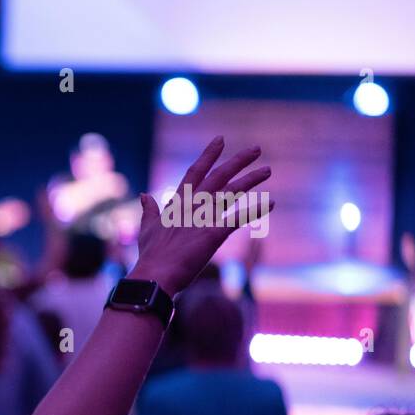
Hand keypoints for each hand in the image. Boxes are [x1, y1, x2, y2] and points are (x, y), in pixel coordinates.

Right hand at [131, 136, 271, 296]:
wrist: (155, 274)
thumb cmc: (150, 255)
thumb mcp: (147, 228)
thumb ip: (148, 210)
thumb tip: (144, 195)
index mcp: (177, 203)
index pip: (195, 172)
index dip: (208, 156)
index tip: (220, 140)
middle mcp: (192, 205)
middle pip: (219, 176)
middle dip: (238, 161)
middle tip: (256, 149)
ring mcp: (203, 218)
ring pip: (231, 192)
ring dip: (251, 180)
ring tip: (267, 170)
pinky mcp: (214, 233)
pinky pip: (238, 218)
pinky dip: (255, 210)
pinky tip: (271, 203)